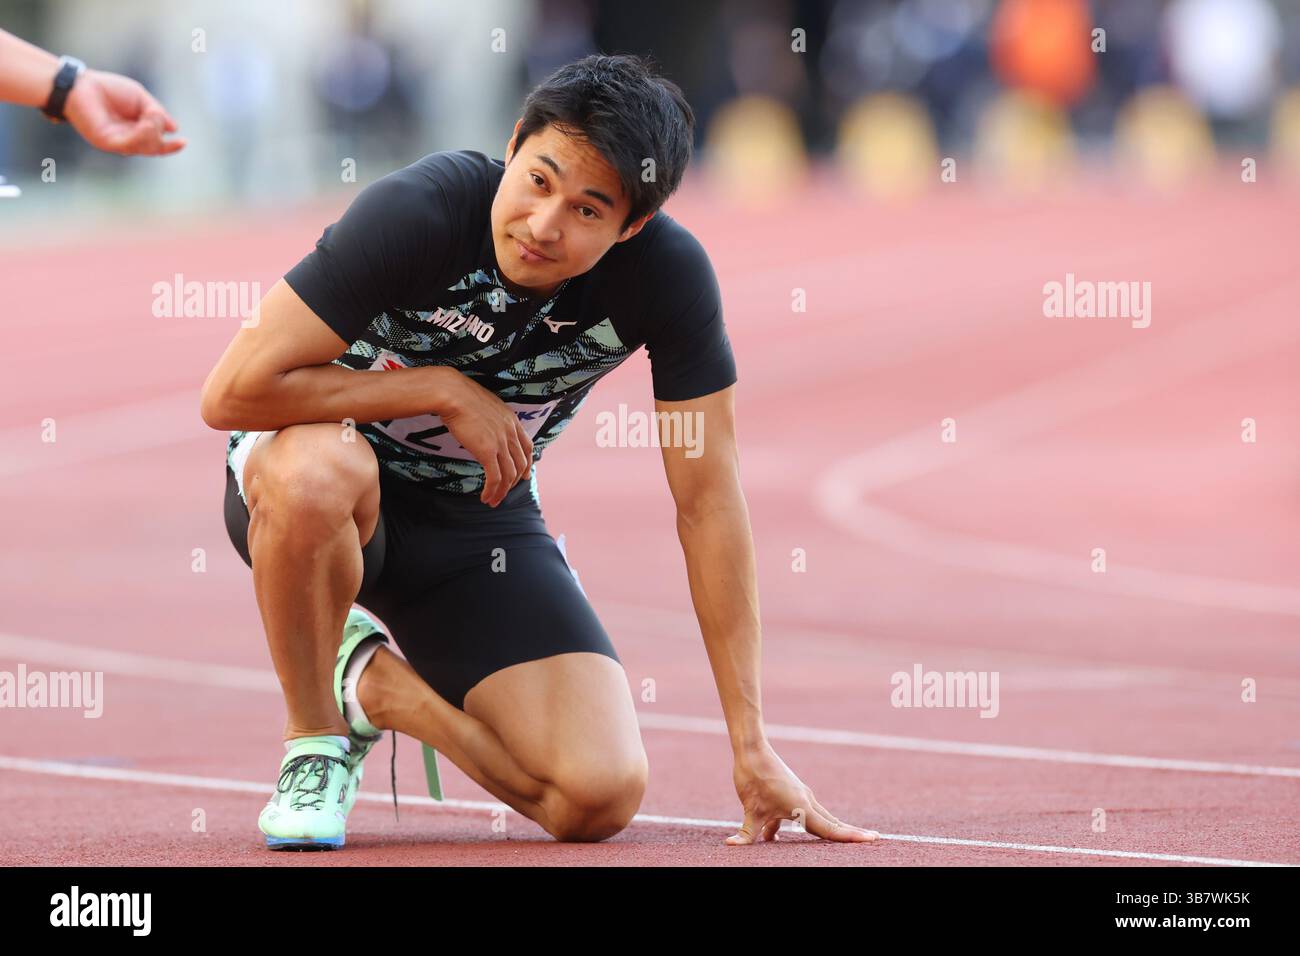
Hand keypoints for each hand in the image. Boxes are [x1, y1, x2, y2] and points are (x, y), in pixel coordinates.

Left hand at [63, 69, 185, 155]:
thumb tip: (173, 128)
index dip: (171, 146)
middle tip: (155, 114)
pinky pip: (130, 144)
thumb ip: (156, 112)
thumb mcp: (140, 98)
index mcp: (137, 132)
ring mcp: (117, 143)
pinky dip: (141, 135)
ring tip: (150, 115)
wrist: (79, 85)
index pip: (157, 145)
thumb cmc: (107, 89)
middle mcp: (128, 140)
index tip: (184, 141)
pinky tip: (145, 123)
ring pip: (144, 147)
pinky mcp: (106, 142)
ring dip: (152, 131)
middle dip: (160, 131)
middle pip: (154, 146)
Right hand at [439, 373, 533, 506]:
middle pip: (520, 464)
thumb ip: (491, 420)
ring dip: (502, 492)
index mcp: (512, 421)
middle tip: (504, 493)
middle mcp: (510, 433)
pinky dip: (492, 491)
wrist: (452, 394)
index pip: (527, 446)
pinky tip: (485, 497)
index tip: (523, 476)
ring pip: (509, 475)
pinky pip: (495, 478)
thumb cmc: (461, 397)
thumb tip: (485, 430)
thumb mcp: (485, 407)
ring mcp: (501, 442)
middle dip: (513, 483)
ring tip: (493, 501)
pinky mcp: (488, 451)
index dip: (527, 463)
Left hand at [726, 743, 879, 844]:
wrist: (751, 749)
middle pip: (832, 823)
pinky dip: (802, 825)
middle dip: (850, 833)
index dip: (850, 837)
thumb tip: (731, 846)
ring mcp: (800, 796)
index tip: (872, 838)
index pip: (830, 829)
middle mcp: (806, 801)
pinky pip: (803, 812)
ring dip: (831, 829)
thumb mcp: (750, 809)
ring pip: (820, 817)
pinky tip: (778, 839)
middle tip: (873, 839)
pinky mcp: (791, 793)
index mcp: (802, 807)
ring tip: (848, 836)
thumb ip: (746, 833)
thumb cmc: (753, 778)